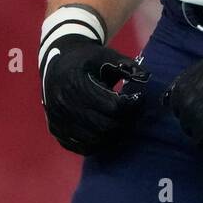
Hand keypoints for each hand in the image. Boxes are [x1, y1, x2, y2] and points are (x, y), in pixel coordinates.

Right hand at [39, 5, 149, 155]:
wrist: (56, 62)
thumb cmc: (86, 59)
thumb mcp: (106, 56)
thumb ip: (127, 66)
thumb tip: (146, 77)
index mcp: (76, 84)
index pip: (113, 107)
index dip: (132, 106)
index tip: (140, 98)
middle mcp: (64, 105)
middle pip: (105, 126)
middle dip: (126, 122)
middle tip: (136, 114)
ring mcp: (58, 120)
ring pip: (95, 141)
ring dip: (115, 135)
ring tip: (125, 122)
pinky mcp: (56, 131)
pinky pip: (82, 147)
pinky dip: (99, 144)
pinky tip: (109, 131)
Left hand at [163, 47, 202, 160]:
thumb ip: (188, 81)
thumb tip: (172, 95)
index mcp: (181, 92)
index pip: (175, 107)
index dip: (189, 107)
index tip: (202, 107)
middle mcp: (186, 110)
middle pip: (185, 123)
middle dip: (196, 122)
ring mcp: (199, 126)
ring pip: (196, 137)